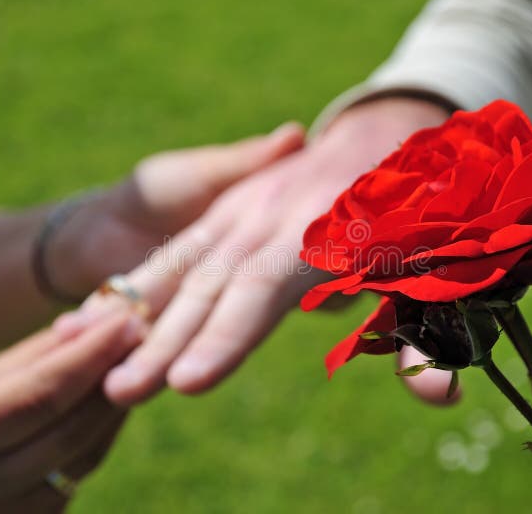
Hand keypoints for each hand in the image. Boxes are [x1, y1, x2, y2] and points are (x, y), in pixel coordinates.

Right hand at [0, 307, 143, 512]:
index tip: (128, 319)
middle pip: (70, 433)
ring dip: (113, 411)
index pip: (36, 396)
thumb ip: (21, 365)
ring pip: (83, 462)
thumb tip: (91, 325)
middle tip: (145, 335)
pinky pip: (75, 484)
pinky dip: (95, 443)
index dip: (90, 356)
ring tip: (133, 365)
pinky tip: (107, 410)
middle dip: (114, 379)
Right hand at [59, 97, 452, 404]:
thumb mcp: (432, 270)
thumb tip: (439, 400)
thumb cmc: (418, 214)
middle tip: (121, 392)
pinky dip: (135, 288)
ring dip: (141, 319)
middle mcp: (272, 215)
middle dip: (166, 341)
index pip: (267, 289)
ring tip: (100, 367)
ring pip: (184, 268)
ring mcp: (242, 207)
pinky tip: (92, 323)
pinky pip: (174, 253)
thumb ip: (423, 334)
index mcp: (324, 229)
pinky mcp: (224, 209)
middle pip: (212, 284)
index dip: (229, 335)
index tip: (188, 381)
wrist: (385, 131)